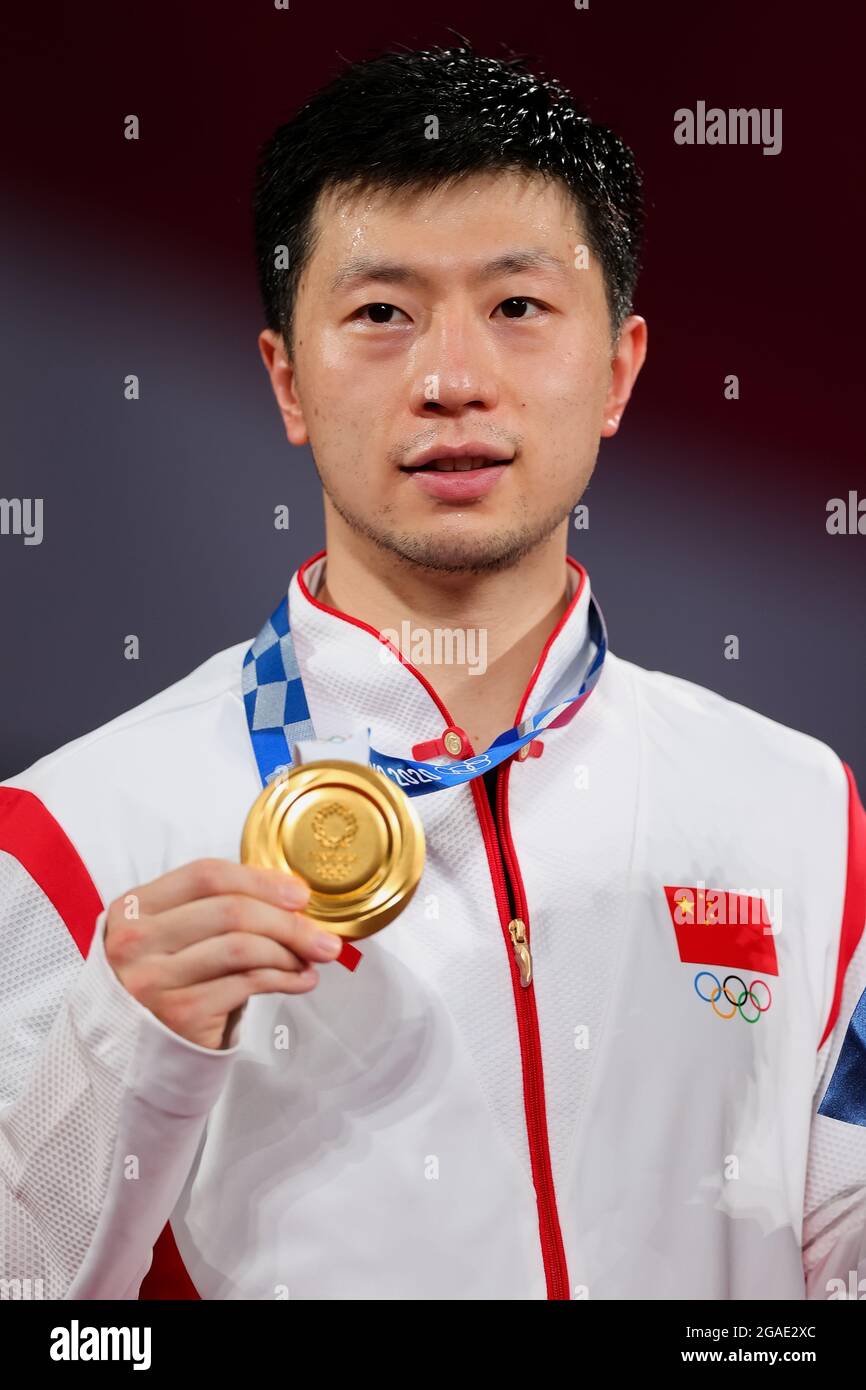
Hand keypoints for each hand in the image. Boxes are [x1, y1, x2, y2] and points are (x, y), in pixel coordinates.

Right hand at [104, 858, 341, 1049]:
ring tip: (311, 960)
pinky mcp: (179, 1013)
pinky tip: (300, 980)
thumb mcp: (177, 934)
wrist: (143, 1049)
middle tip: (323, 936)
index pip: (206, 875)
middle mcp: (135, 941)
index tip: (299, 894)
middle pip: (230, 911)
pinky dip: (284, 979)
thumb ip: (218, 908)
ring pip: (242, 947)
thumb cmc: (171, 980)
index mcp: (134, 907)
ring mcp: (154, 979)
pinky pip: (247, 984)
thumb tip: (292, 896)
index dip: (260, 880)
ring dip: (288, 951)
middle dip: (288, 921)